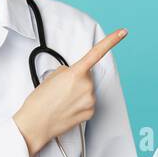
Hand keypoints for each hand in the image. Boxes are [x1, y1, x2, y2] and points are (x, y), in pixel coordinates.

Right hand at [14, 28, 127, 156]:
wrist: (35, 124)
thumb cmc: (38, 101)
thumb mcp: (50, 78)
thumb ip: (67, 71)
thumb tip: (76, 75)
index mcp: (75, 73)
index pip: (96, 53)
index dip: (112, 41)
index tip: (122, 32)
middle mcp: (86, 86)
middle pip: (87, 76)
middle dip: (77, 79)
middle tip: (60, 89)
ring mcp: (90, 100)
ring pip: (88, 90)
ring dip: (78, 93)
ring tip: (61, 101)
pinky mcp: (90, 112)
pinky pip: (88, 103)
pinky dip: (79, 104)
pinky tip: (67, 109)